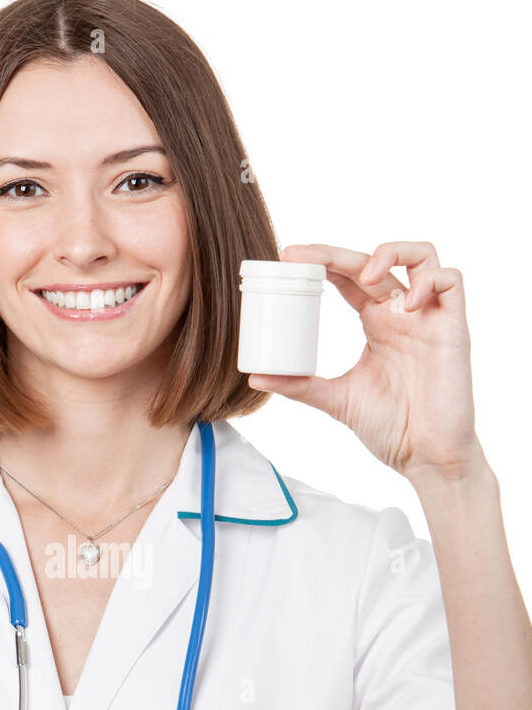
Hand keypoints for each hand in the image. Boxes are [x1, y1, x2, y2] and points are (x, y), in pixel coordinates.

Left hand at [248, 241, 483, 482]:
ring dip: (392, 252)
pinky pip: (451, 282)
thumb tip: (255, 377)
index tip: (288, 258)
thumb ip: (299, 386)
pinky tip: (406, 304)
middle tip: (303, 257)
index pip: (349, 277)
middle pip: (374, 261)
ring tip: (366, 275)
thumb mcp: (336, 399)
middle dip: (337, 253)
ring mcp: (429, 317)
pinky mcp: (454, 328)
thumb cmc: (391, 428)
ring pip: (422, 256)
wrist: (425, 458)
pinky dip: (428, 281)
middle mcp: (402, 314)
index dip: (323, 261)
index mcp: (376, 323)